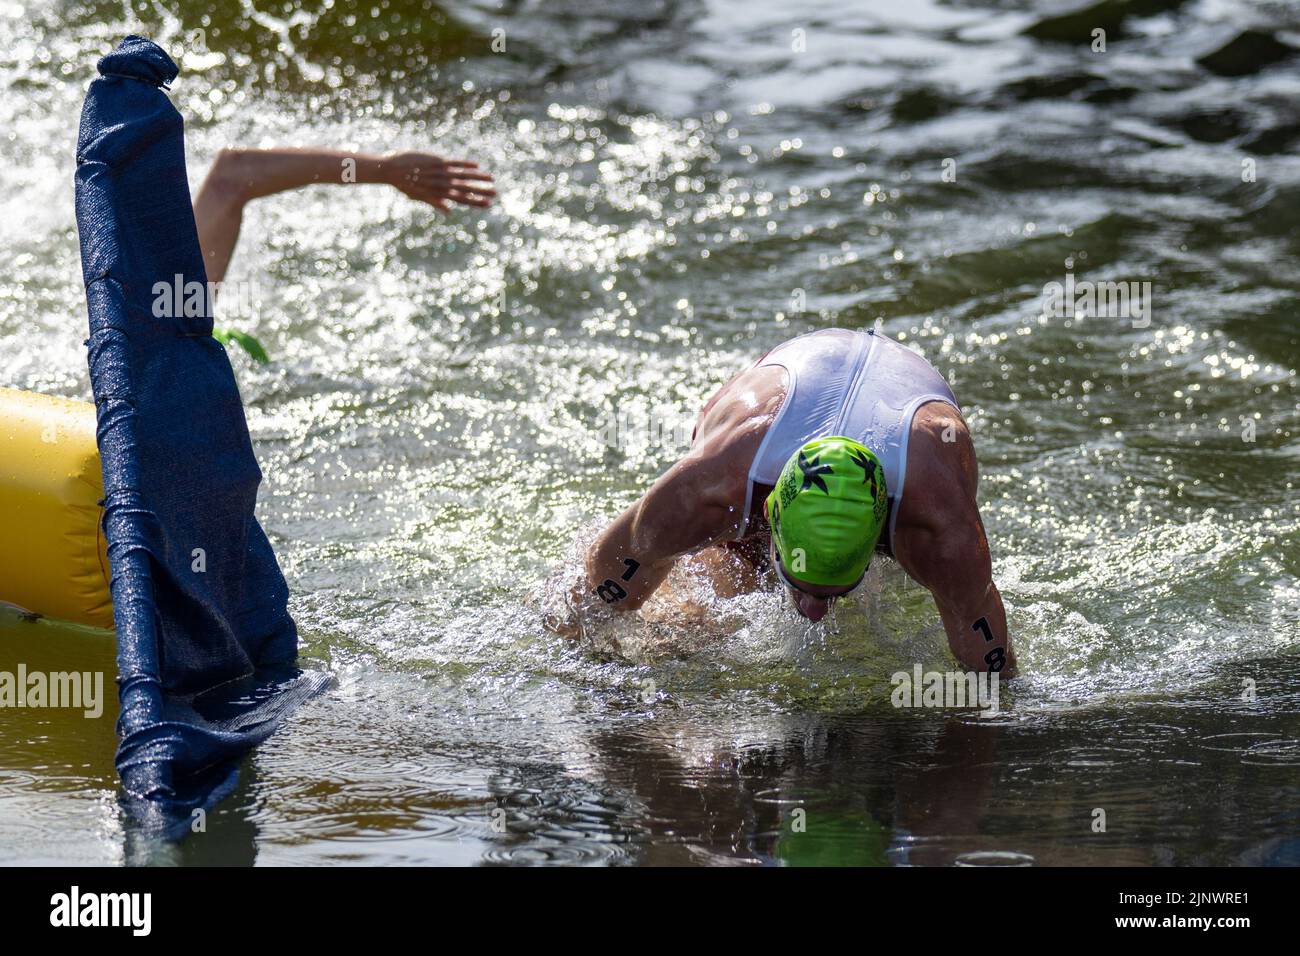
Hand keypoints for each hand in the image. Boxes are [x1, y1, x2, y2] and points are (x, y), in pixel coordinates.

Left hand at [379, 151, 495, 212]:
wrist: (390, 170)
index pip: (462, 199)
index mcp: (439, 194)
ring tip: (491, 179)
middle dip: (482, 191)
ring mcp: (440, 172)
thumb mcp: (420, 197)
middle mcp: (442, 184)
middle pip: (466, 189)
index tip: (488, 204)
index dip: (476, 202)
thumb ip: (436, 203)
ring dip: (478, 177)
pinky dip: (465, 164)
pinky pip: (454, 163)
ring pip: (463, 176)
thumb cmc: (404, 185)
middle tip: (495, 193)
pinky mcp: (436, 161)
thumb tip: (449, 211)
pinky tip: (477, 165)